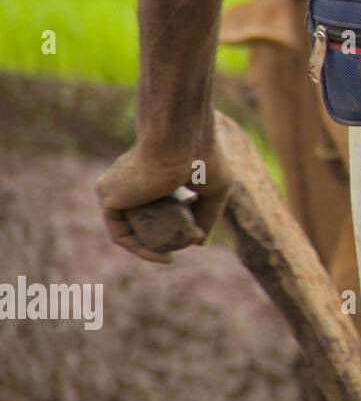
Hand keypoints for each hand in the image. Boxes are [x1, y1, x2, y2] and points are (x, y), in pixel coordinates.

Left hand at [94, 133, 231, 263]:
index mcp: (150, 169)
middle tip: (181, 247)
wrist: (179, 143)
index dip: (173, 222)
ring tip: (172, 255)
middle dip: (161, 237)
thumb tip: (198, 242)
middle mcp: (129, 178)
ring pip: (131, 226)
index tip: (192, 235)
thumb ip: (206, 216)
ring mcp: (115, 187)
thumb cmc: (202, 158)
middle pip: (142, 216)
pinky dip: (139, 249)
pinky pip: (120, 233)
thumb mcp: (213, 191)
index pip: (156, 202)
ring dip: (152, 246)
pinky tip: (163, 256)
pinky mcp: (107, 198)